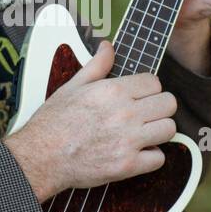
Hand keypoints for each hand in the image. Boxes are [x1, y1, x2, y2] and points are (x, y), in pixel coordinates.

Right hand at [3, 39, 176, 201]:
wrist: (41, 157)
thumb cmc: (54, 122)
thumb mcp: (73, 86)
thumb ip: (97, 65)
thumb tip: (108, 46)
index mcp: (113, 90)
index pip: (155, 82)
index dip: (148, 90)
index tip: (140, 98)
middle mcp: (124, 113)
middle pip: (169, 104)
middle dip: (159, 108)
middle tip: (145, 115)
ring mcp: (128, 140)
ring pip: (169, 129)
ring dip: (158, 131)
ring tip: (143, 133)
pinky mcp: (127, 165)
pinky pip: (159, 158)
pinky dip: (150, 157)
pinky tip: (137, 152)